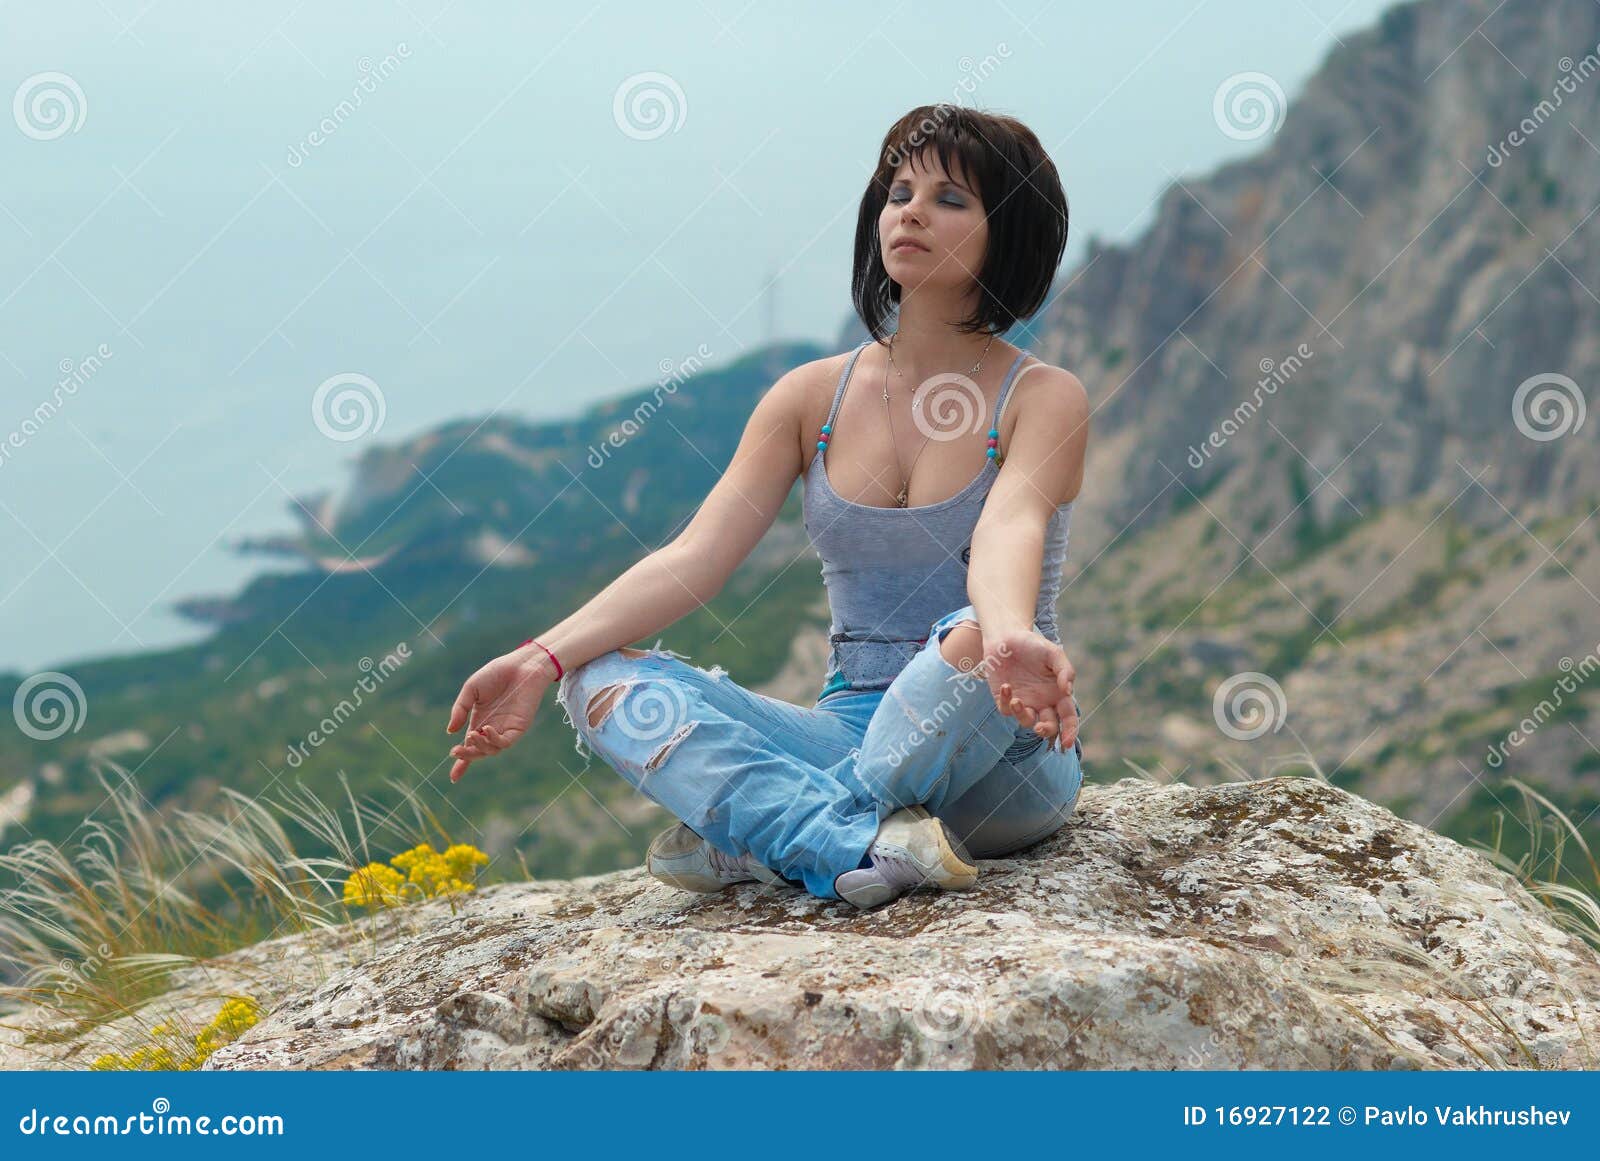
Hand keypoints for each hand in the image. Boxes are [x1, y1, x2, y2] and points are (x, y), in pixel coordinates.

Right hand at [444, 647, 553, 782]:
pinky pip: (506, 741)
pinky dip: (495, 740)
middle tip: (455, 752)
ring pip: (492, 750)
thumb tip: (450, 731)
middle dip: (467, 756)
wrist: (521, 665)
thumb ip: (460, 709)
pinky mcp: (519, 727)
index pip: (469, 746)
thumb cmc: (496, 674)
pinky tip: (487, 730)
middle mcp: (492, 729)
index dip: (462, 762)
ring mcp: (506, 729)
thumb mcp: (471, 689)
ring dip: (479, 747)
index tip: (453, 778)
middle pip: (479, 752)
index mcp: (479, 721)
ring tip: (472, 735)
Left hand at [977, 630, 1077, 752]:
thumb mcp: (1054, 654)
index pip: (1068, 718)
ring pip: (1026, 721)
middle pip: (1048, 726)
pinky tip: (1006, 687)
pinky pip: (1005, 710)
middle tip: (1040, 727)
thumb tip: (1068, 691)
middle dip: (1045, 730)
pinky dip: (1005, 702)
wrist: (1006, 636)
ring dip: (1022, 715)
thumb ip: (1065, 671)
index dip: (1070, 732)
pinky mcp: (1003, 699)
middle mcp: (1042, 702)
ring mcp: (1024, 702)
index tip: (1067, 743)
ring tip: (1016, 701)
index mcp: (1058, 694)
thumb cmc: (1033, 645)